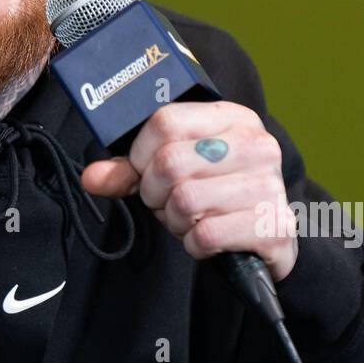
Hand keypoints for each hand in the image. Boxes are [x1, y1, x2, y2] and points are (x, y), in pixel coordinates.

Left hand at [79, 101, 298, 280]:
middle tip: (167, 202)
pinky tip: (207, 239)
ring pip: (185, 201)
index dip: (141, 154)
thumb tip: (91, 177)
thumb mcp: (175, 172)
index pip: (164, 121)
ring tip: (188, 219)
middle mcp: (256, 145)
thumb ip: (130, 171)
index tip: (146, 171)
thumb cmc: (215, 194)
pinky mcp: (272, 226)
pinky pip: (205, 235)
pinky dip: (194, 245)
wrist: (267, 237)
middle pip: (170, 162)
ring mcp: (269, 185)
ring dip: (174, 221)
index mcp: (232, 118)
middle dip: (154, 193)